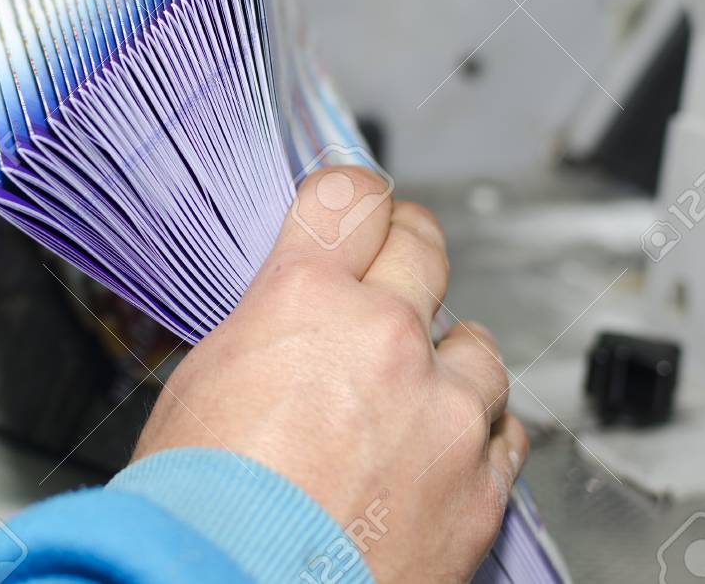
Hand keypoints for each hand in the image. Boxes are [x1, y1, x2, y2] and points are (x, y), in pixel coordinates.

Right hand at [133, 167, 527, 583]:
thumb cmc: (202, 508)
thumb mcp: (203, 382)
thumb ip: (266, 329)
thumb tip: (288, 321)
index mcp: (306, 300)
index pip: (352, 196)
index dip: (354, 195)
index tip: (358, 207)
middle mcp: (386, 340)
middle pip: (425, 249)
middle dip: (406, 252)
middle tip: (393, 271)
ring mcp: (444, 411)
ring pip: (476, 345)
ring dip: (445, 358)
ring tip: (410, 392)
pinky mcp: (481, 482)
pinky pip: (503, 429)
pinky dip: (473, 432)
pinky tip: (437, 449)